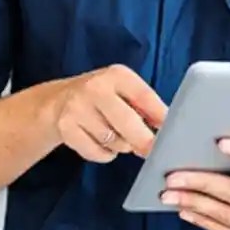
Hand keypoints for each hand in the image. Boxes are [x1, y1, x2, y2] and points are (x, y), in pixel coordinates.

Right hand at [50, 64, 167, 162]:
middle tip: (151, 151)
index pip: (144, 96)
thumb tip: (168, 128)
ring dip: (121, 146)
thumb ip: (146, 106)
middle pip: (128, 122)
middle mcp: (96, 88)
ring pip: (113, 141)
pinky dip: (104, 154)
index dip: (160, 116)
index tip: (172, 132)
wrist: (57, 102)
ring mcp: (78, 108)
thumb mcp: (124, 90)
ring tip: (118, 136)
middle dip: (144, 141)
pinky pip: (96, 153)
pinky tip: (102, 143)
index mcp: (117, 75)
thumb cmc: (102, 98)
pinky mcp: (66, 129)